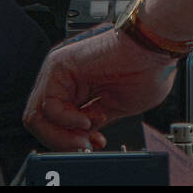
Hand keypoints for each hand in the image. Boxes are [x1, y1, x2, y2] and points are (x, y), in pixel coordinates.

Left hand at [22, 26, 178, 149]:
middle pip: (44, 121)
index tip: (94, 145)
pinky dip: (66, 120)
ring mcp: (60, 71)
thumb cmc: (146, 68)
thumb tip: (83, 139)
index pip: (59, 122)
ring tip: (85, 135)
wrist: (153, 47)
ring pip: (38, 116)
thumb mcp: (116, 107)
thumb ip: (93, 121)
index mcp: (79, 85)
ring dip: (62, 135)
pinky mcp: (59, 65)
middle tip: (86, 145)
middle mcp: (66, 77)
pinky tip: (86, 119)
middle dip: (64, 140)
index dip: (73, 140)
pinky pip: (48, 105)